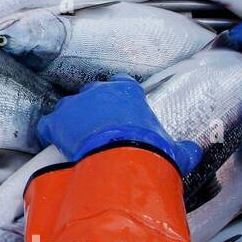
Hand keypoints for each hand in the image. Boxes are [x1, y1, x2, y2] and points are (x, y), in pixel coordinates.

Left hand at [37, 75, 202, 175]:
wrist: (120, 157)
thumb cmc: (149, 149)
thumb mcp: (173, 150)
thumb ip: (183, 149)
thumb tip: (194, 153)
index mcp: (128, 91)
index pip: (123, 84)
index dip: (121, 97)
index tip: (121, 111)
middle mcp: (99, 90)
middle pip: (93, 94)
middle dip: (94, 109)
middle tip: (99, 129)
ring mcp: (74, 104)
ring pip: (69, 108)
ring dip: (71, 121)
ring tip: (77, 139)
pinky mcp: (56, 121)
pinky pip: (47, 124)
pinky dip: (49, 133)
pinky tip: (53, 143)